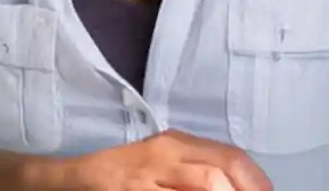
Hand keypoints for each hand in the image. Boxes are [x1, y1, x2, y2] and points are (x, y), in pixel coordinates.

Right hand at [37, 129, 272, 190]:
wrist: (73, 178)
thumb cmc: (126, 173)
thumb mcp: (164, 162)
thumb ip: (196, 169)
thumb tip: (237, 185)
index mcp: (177, 143)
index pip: (229, 157)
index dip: (255, 181)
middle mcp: (164, 154)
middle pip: (217, 172)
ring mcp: (145, 177)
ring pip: (201, 184)